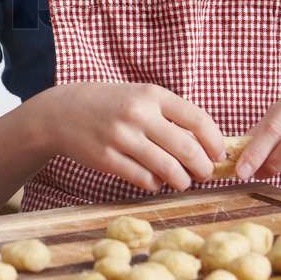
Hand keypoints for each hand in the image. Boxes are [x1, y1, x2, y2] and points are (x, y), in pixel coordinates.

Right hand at [34, 82, 224, 192]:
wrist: (62, 112)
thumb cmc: (110, 105)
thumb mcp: (140, 97)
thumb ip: (170, 115)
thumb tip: (206, 145)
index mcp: (152, 95)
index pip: (198, 119)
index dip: (214, 142)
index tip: (218, 154)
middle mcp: (138, 114)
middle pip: (188, 149)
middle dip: (203, 168)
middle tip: (204, 174)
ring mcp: (121, 137)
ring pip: (168, 169)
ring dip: (181, 180)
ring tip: (181, 181)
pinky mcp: (107, 159)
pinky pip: (144, 180)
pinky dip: (155, 184)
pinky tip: (154, 180)